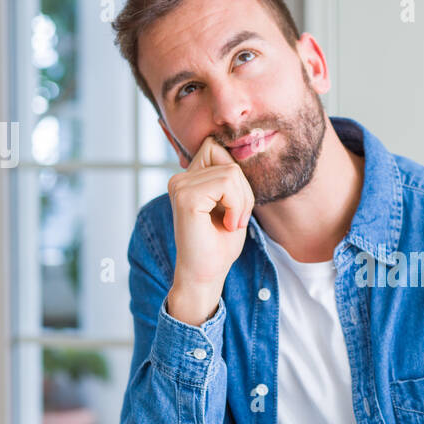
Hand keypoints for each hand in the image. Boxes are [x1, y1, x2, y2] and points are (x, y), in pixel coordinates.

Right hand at [166, 135, 255, 324]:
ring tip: (232, 223)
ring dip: (242, 201)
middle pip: (229, 161)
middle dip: (244, 191)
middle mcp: (179, 179)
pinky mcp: (186, 197)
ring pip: (231, 172)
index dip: (237, 178)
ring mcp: (180, 186)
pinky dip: (237, 206)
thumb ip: (231, 177)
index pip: (220, 151)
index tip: (235, 208)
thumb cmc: (220, 244)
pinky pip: (227, 183)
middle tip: (237, 218)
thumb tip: (243, 148)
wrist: (206, 274)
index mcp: (188, 178)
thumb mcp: (232, 203)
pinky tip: (228, 225)